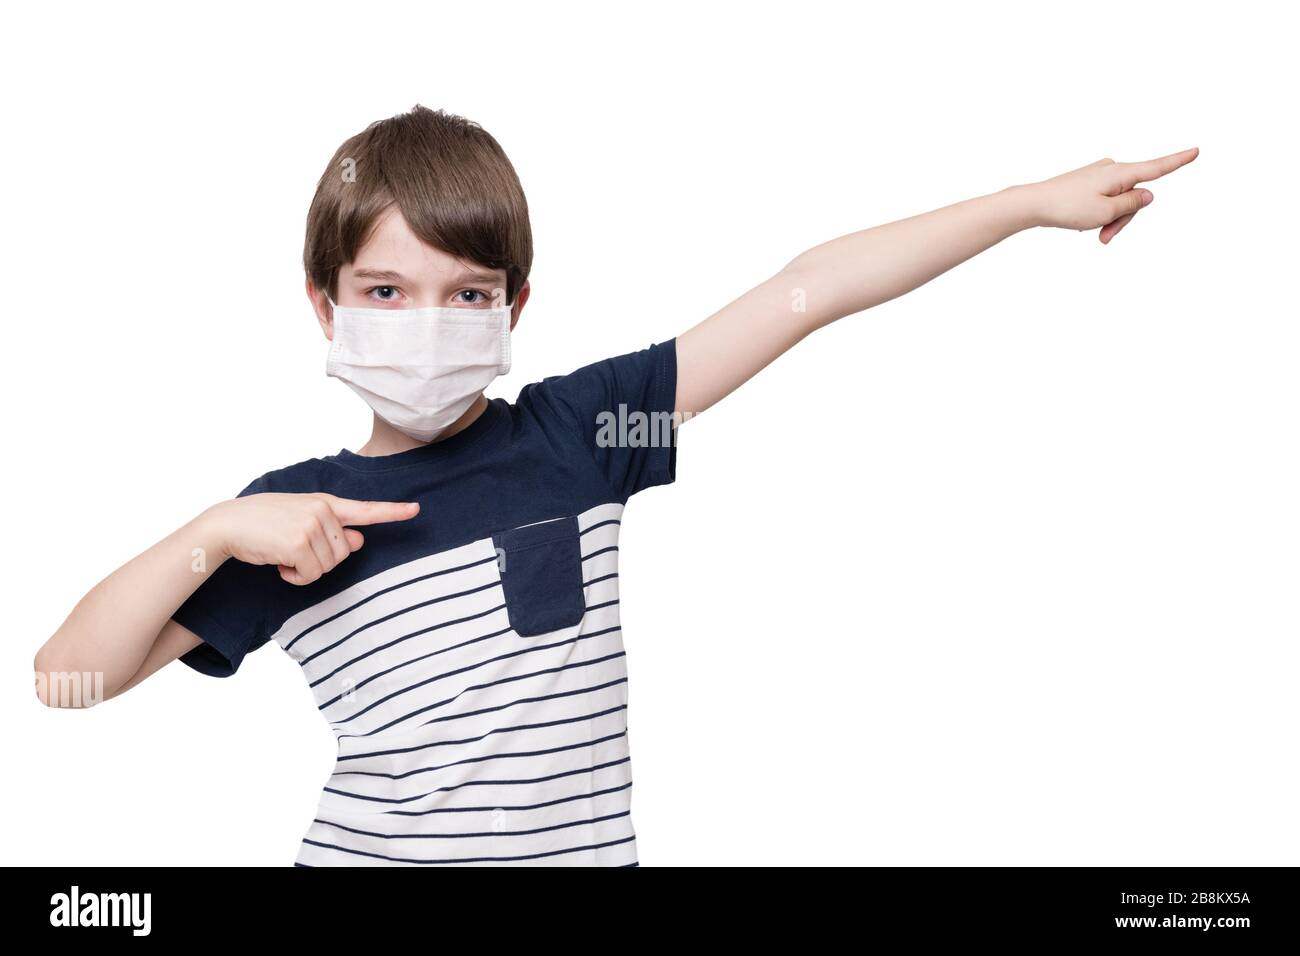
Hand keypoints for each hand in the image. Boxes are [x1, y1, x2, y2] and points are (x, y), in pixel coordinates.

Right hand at [205, 493, 419, 584]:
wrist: (228, 524)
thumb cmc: (264, 524)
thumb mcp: (302, 520)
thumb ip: (332, 529)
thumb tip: (359, 542)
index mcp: (326, 502)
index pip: (365, 509)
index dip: (392, 512)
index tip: (416, 510)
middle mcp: (323, 510)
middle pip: (344, 554)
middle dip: (321, 560)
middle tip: (294, 550)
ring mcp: (312, 525)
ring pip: (329, 567)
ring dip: (306, 570)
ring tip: (283, 554)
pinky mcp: (299, 543)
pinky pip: (312, 575)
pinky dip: (295, 577)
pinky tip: (279, 563)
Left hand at [1028, 147, 1198, 242]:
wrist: (1033, 204)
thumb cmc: (1067, 208)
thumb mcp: (1107, 212)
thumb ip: (1133, 204)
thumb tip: (1149, 194)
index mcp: (1121, 172)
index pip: (1156, 168)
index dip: (1177, 161)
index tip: (1196, 150)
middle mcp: (1112, 168)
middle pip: (1135, 196)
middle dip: (1125, 219)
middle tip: (1105, 238)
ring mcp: (1099, 174)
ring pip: (1118, 202)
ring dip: (1110, 220)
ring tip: (1093, 233)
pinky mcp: (1087, 182)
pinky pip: (1104, 201)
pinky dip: (1099, 215)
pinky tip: (1082, 224)